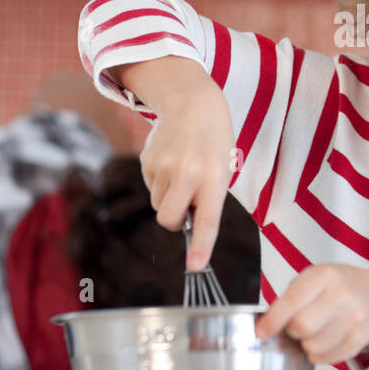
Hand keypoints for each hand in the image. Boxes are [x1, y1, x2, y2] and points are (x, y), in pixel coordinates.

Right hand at [137, 82, 235, 269]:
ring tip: (183, 169)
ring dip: (169, 196)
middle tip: (186, 205)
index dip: (201, 246)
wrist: (192, 103)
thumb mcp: (221, 169)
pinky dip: (160, 180)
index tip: (195, 266)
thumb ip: (208, 197)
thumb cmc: (214, 142)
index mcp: (214, 179)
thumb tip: (186, 224)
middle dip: (174, 220)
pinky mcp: (147, 160)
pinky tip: (172, 159)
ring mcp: (165, 167)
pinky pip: (151, 186)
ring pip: (158, 204)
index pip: (208, 220)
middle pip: (169, 219)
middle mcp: (188, 174)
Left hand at [255, 264, 368, 364]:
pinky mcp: (360, 339)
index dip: (273, 320)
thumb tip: (266, 326)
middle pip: (302, 327)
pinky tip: (324, 340)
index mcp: (324, 276)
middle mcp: (342, 295)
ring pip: (313, 347)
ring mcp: (354, 318)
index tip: (261, 332)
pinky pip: (327, 359)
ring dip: (305, 344)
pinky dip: (318, 354)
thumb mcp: (313, 278)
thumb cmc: (337, 286)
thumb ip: (290, 298)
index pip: (293, 301)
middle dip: (292, 331)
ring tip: (314, 332)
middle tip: (296, 326)